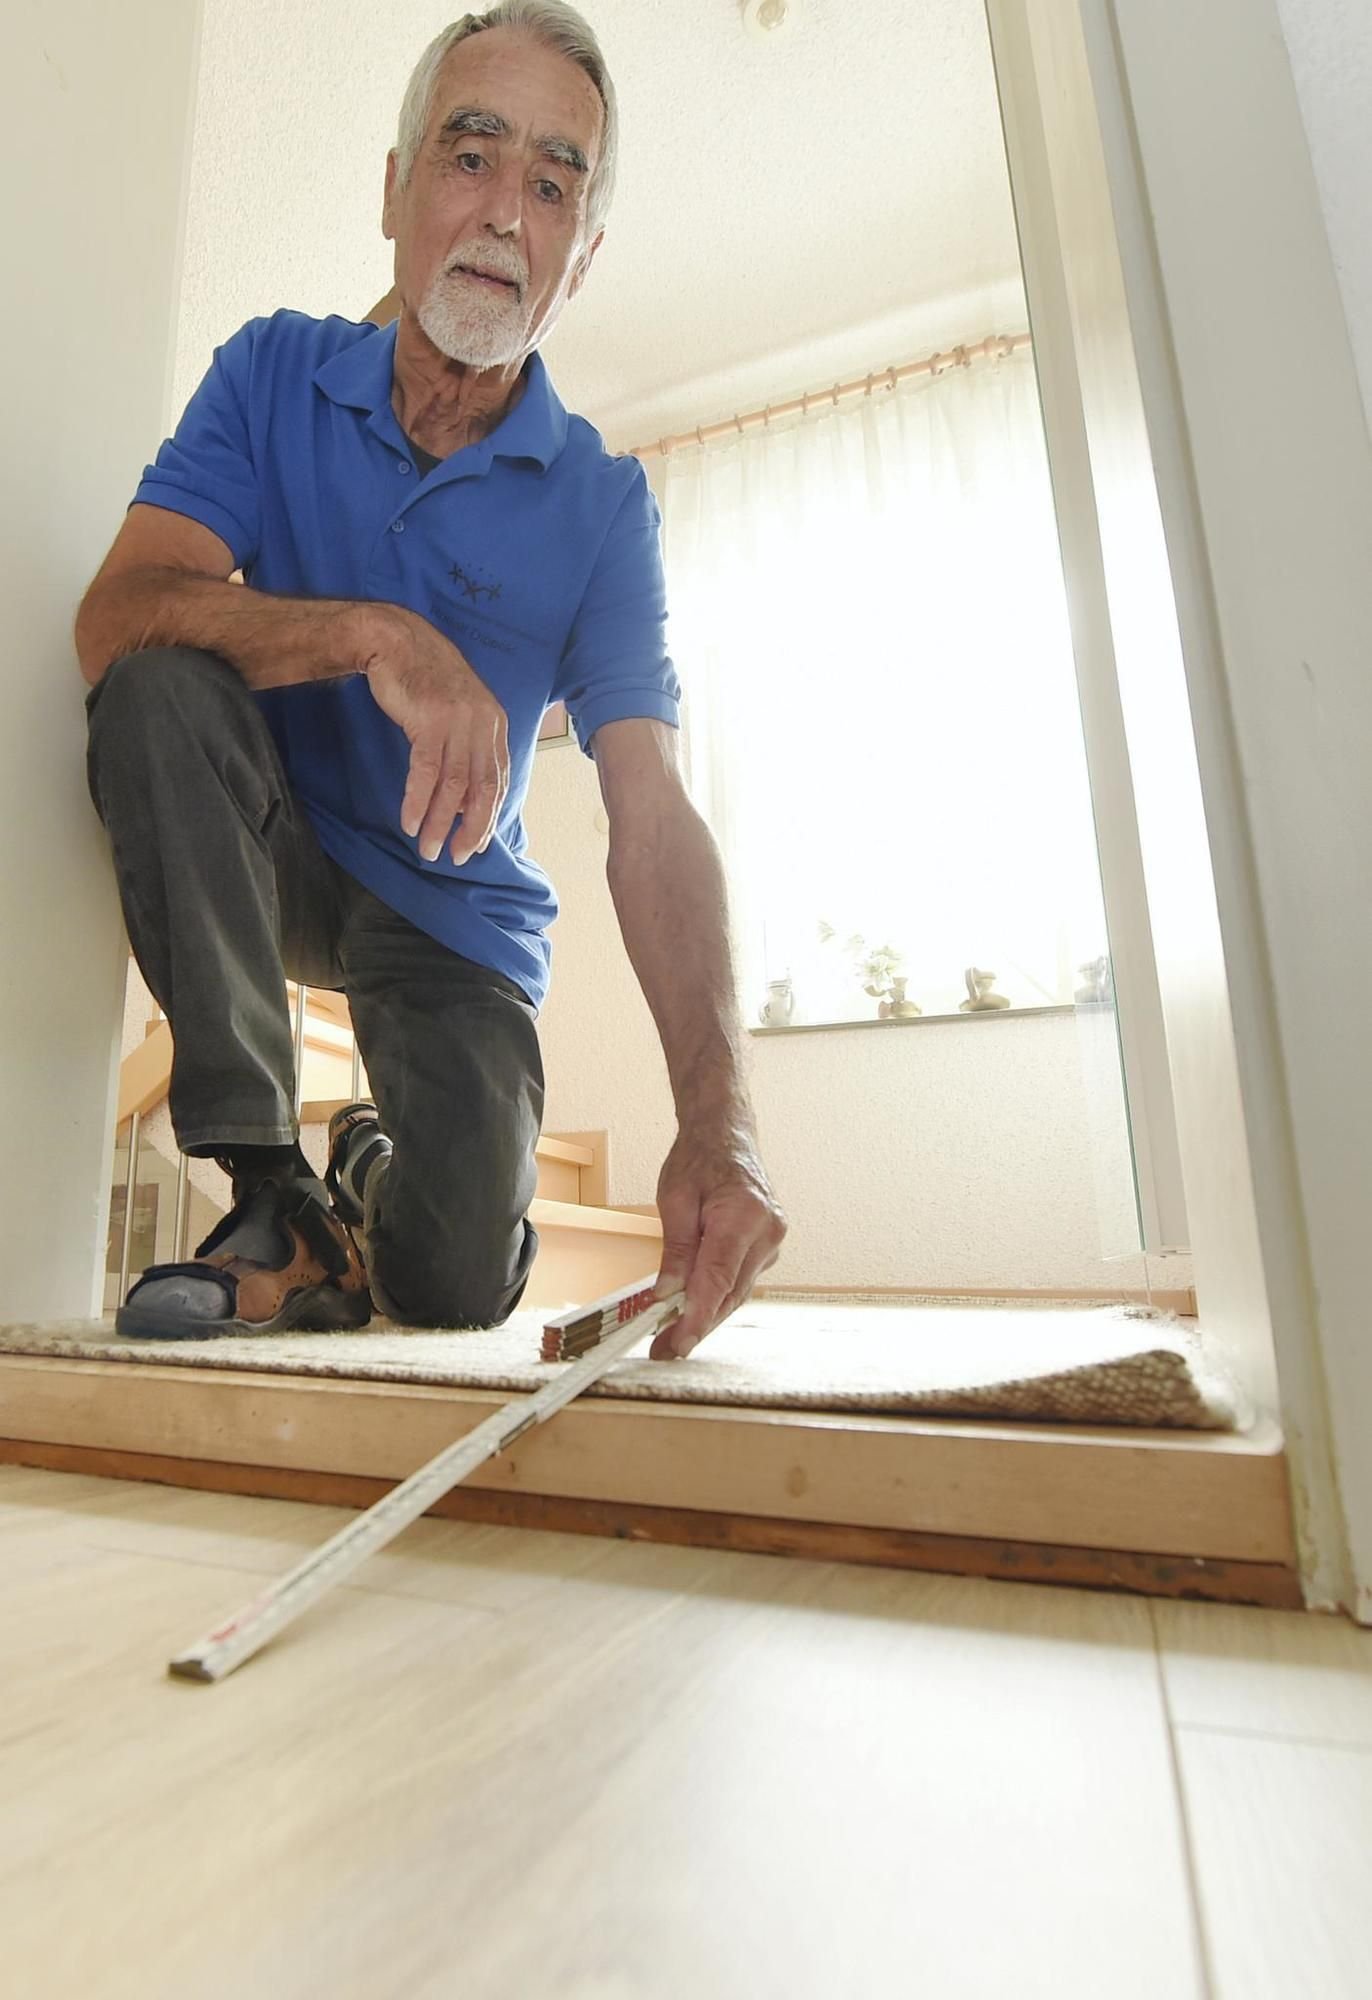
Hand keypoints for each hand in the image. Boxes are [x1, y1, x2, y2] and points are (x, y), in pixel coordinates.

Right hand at [356, 605, 509, 865]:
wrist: (395, 640)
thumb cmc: (422, 679)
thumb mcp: (456, 711)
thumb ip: (465, 748)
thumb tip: (463, 799)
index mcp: (494, 723)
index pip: (498, 779)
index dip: (487, 816)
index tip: (474, 843)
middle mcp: (483, 723)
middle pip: (483, 787)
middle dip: (471, 828)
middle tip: (456, 856)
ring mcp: (459, 720)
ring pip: (455, 785)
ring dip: (441, 822)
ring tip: (428, 849)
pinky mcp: (431, 719)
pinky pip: (427, 771)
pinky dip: (419, 801)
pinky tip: (410, 823)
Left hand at [649, 1122, 786, 1359]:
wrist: (728, 1135)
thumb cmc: (699, 1160)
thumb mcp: (675, 1199)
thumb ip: (675, 1250)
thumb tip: (666, 1294)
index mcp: (744, 1215)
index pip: (718, 1278)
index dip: (697, 1316)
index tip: (678, 1343)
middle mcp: (768, 1232)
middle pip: (730, 1293)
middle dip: (697, 1325)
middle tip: (663, 1349)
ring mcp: (773, 1241)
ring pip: (737, 1292)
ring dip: (707, 1316)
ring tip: (671, 1338)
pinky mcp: (768, 1248)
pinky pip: (740, 1280)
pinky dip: (717, 1298)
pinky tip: (693, 1313)